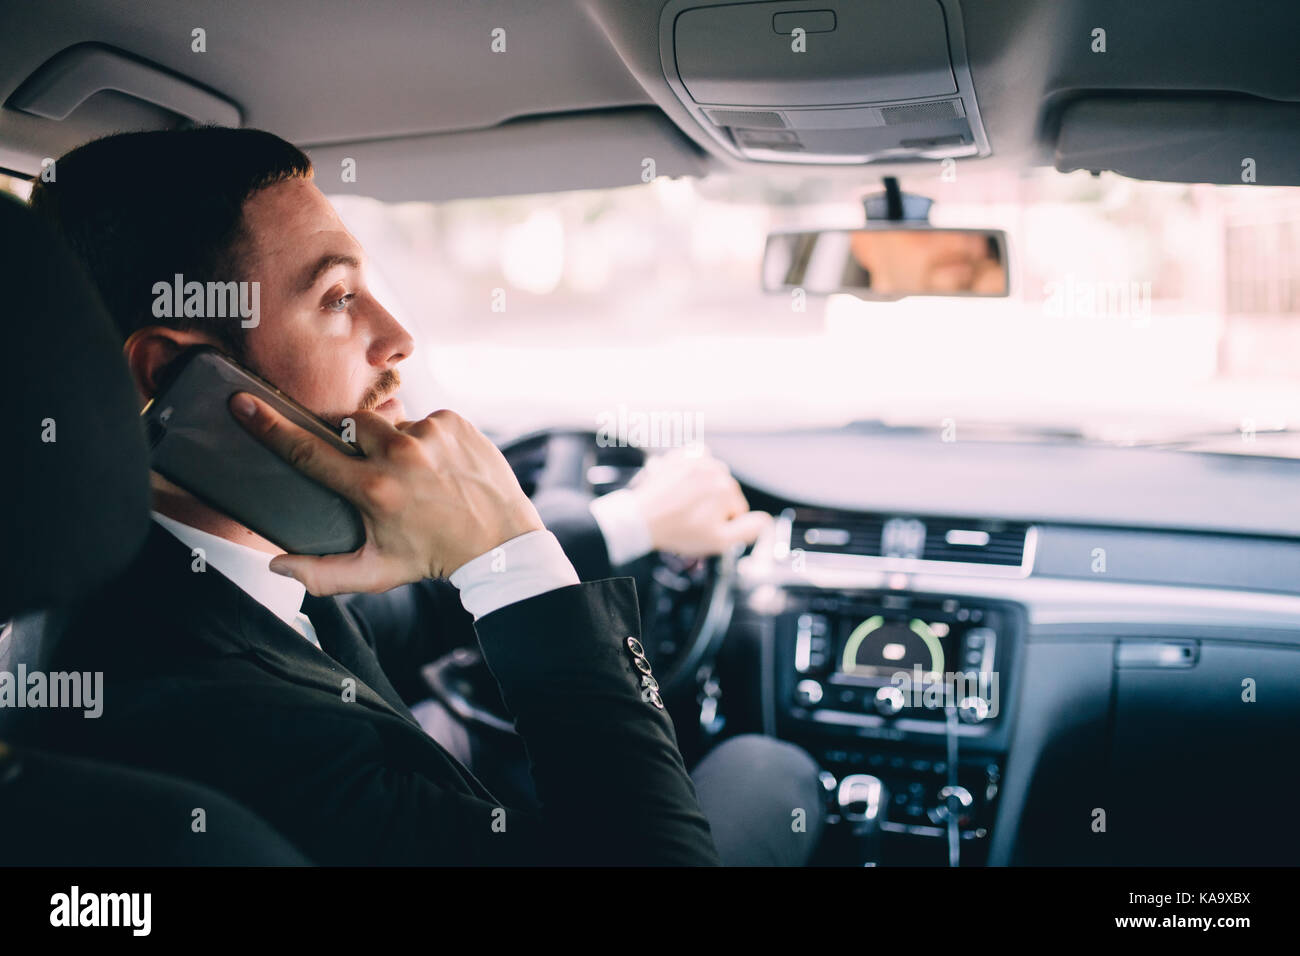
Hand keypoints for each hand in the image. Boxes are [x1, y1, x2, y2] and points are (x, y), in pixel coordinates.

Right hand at [229, 394, 543, 593]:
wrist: (498, 542)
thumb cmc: (433, 558)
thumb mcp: (376, 574)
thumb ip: (321, 575)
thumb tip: (276, 567)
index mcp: (373, 491)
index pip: (308, 452)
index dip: (269, 426)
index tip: (242, 403)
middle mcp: (401, 457)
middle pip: (349, 427)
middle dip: (353, 443)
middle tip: (370, 470)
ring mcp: (430, 435)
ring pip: (390, 424)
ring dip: (393, 445)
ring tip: (414, 477)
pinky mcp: (453, 421)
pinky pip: (423, 421)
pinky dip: (424, 441)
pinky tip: (438, 467)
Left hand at [626, 446, 770, 557]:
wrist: (641, 519)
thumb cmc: (677, 531)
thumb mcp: (719, 542)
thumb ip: (748, 530)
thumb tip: (766, 520)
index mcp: (727, 490)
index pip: (737, 509)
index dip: (723, 523)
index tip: (705, 528)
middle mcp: (715, 470)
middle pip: (725, 491)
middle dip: (714, 505)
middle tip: (693, 518)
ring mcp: (697, 460)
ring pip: (713, 476)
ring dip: (705, 488)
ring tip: (686, 503)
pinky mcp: (681, 456)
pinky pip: (699, 458)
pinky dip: (696, 468)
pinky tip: (685, 483)